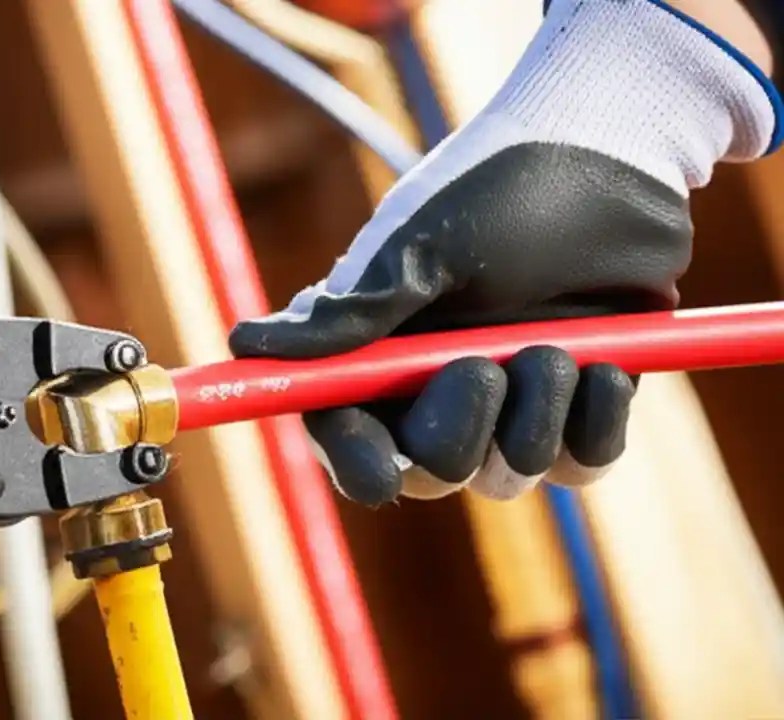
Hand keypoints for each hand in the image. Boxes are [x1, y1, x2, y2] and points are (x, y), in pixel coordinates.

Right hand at [230, 0, 779, 504]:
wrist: (620, 154)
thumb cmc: (503, 189)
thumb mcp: (419, 250)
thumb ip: (347, 315)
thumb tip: (244, 343)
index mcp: (380, 347)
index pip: (346, 433)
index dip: (354, 462)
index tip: (378, 473)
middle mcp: (438, 384)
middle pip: (431, 472)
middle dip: (457, 436)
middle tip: (479, 370)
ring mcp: (513, 398)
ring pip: (510, 472)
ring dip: (534, 417)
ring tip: (555, 345)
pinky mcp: (581, 401)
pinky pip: (582, 463)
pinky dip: (593, 425)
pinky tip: (603, 369)